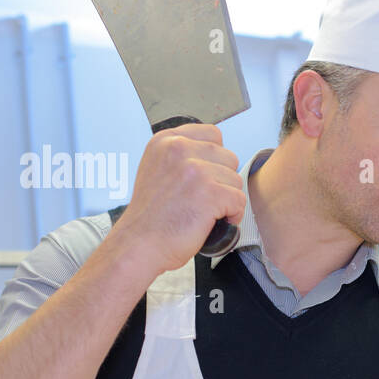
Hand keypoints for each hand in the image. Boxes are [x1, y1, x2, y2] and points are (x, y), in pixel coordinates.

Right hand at [116, 124, 243, 273]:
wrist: (138, 245)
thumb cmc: (150, 217)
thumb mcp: (157, 170)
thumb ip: (181, 157)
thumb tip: (214, 156)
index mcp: (165, 141)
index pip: (212, 134)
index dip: (216, 159)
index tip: (205, 177)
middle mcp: (179, 149)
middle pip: (228, 157)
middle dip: (222, 180)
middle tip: (203, 200)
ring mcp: (195, 169)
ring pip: (235, 179)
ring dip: (227, 199)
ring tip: (205, 212)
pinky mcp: (209, 192)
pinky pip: (239, 200)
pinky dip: (233, 215)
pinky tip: (214, 221)